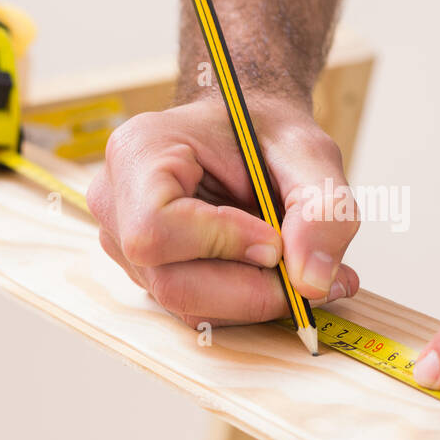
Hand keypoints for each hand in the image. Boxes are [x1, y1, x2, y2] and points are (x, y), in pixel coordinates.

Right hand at [88, 97, 358, 326]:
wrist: (248, 131)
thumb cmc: (266, 131)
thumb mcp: (310, 152)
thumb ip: (323, 210)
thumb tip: (313, 283)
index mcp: (139, 153)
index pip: (156, 228)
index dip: (222, 244)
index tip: (275, 241)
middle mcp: (117, 202)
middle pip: (171, 283)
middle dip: (251, 289)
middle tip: (310, 276)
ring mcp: (126, 244)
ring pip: (188, 305)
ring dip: (255, 298)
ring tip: (304, 269)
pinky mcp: (149, 273)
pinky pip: (197, 309)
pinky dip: (246, 300)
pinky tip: (277, 274)